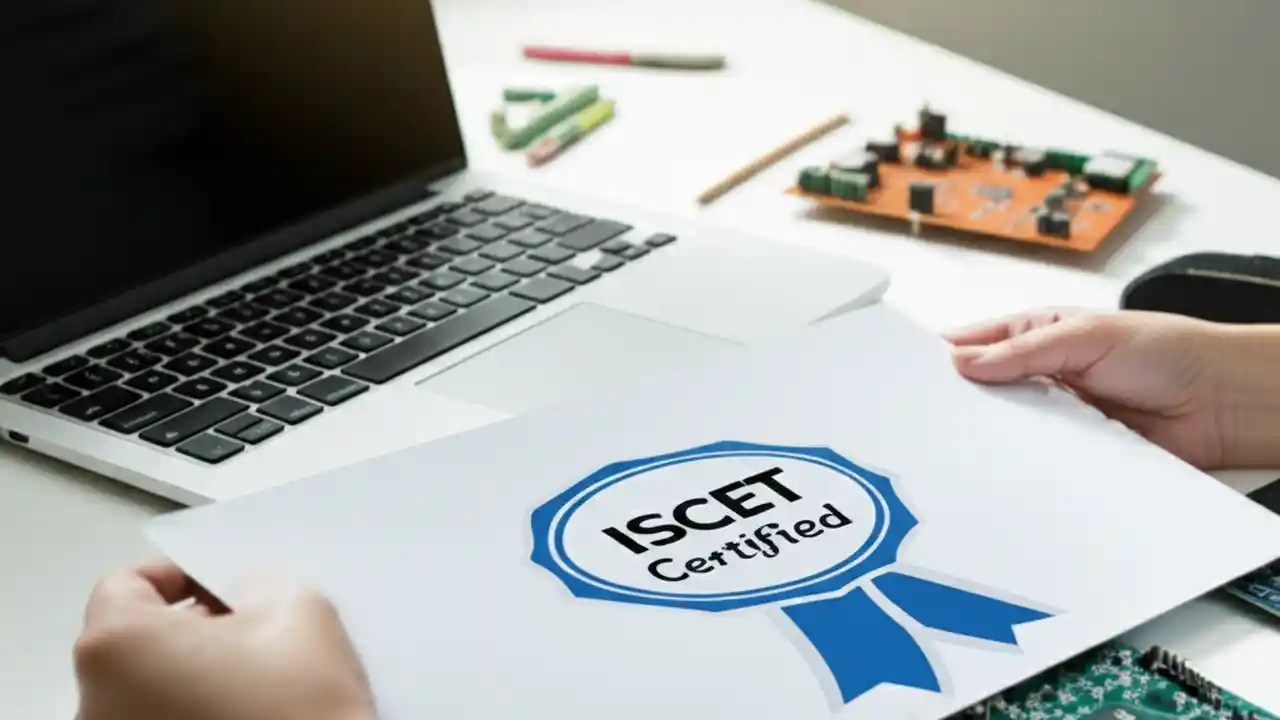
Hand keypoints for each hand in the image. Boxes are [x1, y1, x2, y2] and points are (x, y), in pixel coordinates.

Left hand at [75, 560, 374, 719]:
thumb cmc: (298, 708)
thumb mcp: (297, 607)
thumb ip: (256, 582)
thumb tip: (241, 595)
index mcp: (116, 648)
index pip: (127, 585)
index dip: (182, 575)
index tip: (221, 585)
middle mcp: (95, 705)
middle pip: (136, 643)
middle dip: (193, 629)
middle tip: (254, 631)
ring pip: (150, 691)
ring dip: (195, 678)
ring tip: (258, 682)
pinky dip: (196, 715)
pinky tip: (250, 716)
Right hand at [946, 309, 1279, 468]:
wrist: (1220, 402)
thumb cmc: (1168, 351)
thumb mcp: (1086, 335)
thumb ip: (1024, 351)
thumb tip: (965, 361)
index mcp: (1036, 336)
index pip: (974, 344)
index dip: (942, 356)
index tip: (914, 372)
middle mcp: (1040, 376)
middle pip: (982, 391)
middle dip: (959, 401)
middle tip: (931, 414)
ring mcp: (1054, 416)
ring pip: (1004, 429)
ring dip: (991, 434)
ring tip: (963, 442)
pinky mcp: (1070, 452)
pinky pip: (1034, 460)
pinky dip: (1022, 463)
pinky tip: (1007, 466)